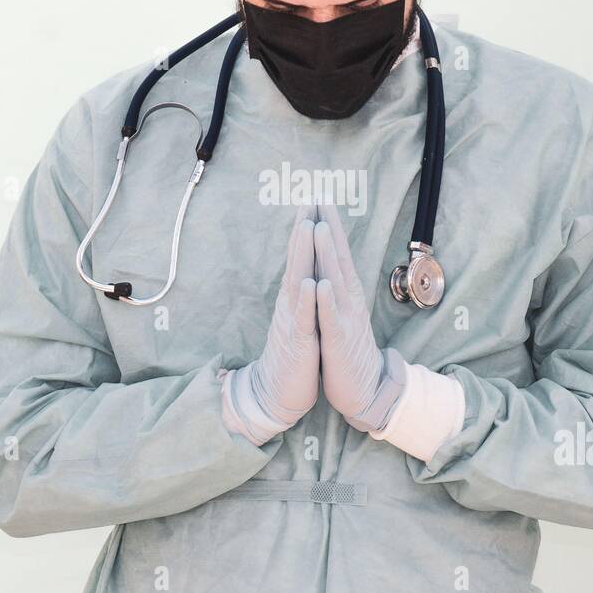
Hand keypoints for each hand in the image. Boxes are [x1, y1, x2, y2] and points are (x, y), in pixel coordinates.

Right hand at [223, 205, 319, 443]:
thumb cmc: (295, 354)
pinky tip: (310, 281)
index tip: (314, 201)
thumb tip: (309, 267)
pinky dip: (307, 300)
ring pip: (298, 281)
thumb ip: (304, 292)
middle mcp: (292, 303)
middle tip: (308, 200)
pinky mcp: (299, 342)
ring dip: (302, 255)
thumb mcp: (302, 317)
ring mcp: (294, 320)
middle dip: (303, 230)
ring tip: (307, 227)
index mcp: (297, 297)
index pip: (303, 257)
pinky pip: (303, 318)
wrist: (278, 392)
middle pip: (297, 260)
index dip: (308, 229)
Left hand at [313, 202, 407, 431]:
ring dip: (326, 255)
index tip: (319, 197)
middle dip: (328, 227)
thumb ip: (335, 287)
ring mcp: (345, 320)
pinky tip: (321, 283)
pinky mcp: (338, 342)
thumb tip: (327, 261)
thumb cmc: (346, 351)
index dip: (327, 225)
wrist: (364, 391)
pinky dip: (326, 301)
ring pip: (335, 282)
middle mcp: (348, 301)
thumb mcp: (339, 313)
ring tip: (318, 227)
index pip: (335, 253)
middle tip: (320, 196)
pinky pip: (331, 319)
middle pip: (337, 258)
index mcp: (344, 294)